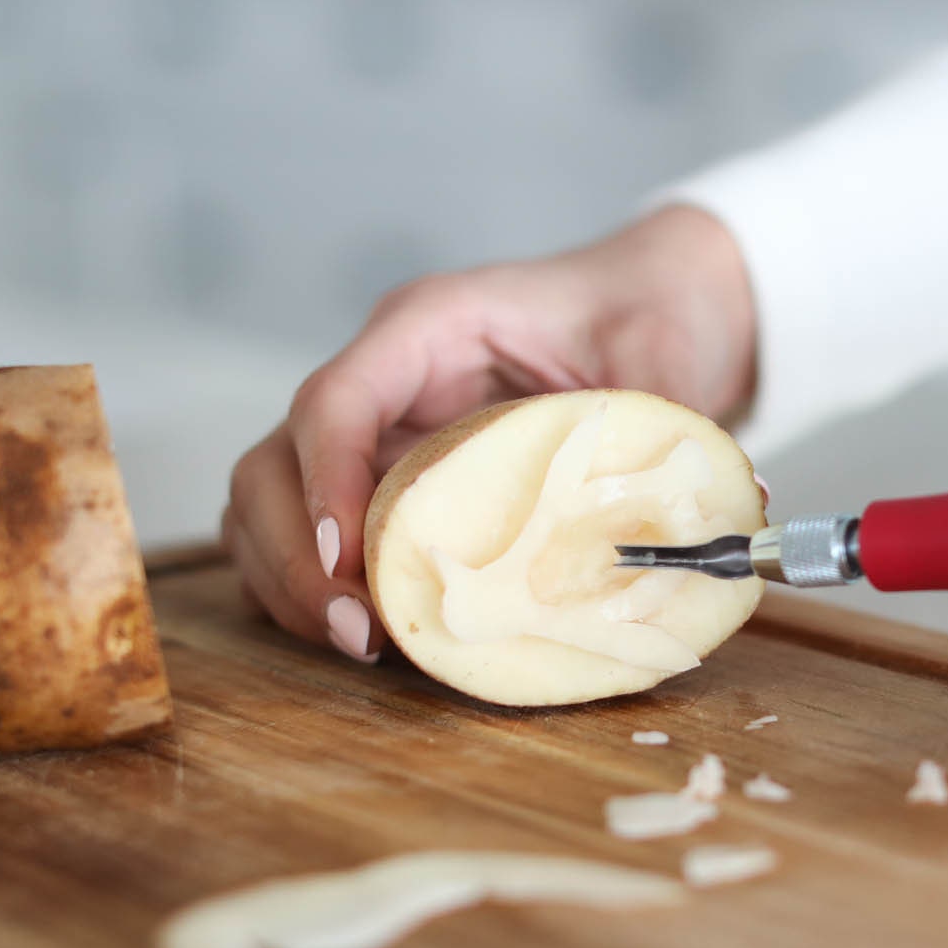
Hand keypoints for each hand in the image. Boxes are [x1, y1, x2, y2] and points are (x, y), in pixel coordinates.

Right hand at [223, 205, 755, 659]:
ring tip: (364, 646)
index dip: (323, 483)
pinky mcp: (386, 482)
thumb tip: (677, 535)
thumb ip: (653, 434)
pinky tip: (371, 637)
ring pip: (270, 505)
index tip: (346, 561)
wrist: (667, 302)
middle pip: (273, 462)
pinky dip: (314, 591)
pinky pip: (310, 538)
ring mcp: (377, 432)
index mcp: (432, 326)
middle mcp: (386, 379)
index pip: (335, 400)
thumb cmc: (652, 314)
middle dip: (296, 557)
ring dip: (293, 583)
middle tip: (358, 633)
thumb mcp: (662, 359)